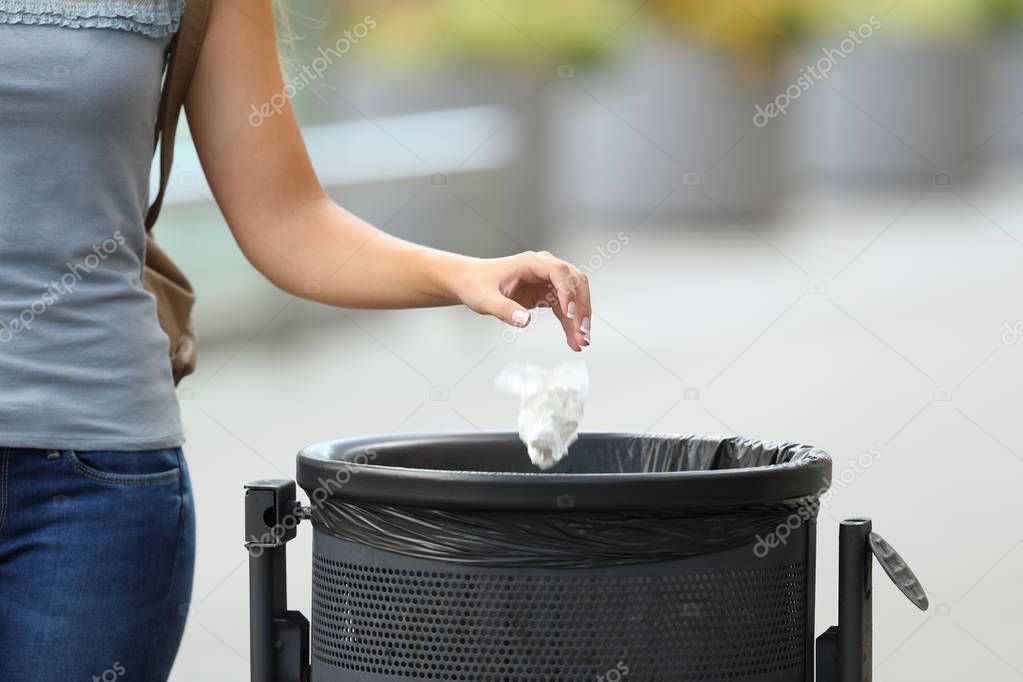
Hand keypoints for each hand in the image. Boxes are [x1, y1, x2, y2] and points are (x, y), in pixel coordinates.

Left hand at [455, 251, 591, 350]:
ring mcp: (547, 280)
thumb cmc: (476, 285)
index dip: (568, 292)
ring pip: (575, 297)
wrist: (470, 282)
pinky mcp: (546, 293)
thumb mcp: (485, 299)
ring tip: (582, 341)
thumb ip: (504, 309)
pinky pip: (565, 308)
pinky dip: (570, 324)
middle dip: (582, 308)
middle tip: (583, 332)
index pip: (560, 272)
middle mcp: (544, 268)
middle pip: (575, 283)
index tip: (569, 314)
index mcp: (531, 263)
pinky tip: (573, 340)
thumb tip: (525, 321)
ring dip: (580, 319)